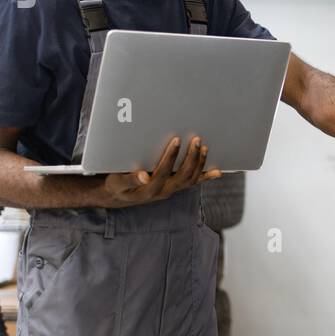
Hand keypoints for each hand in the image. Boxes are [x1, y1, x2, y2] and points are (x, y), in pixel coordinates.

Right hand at [101, 136, 219, 206]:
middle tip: (196, 139)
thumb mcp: (117, 183)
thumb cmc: (118, 185)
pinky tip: (217, 171)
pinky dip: (206, 177)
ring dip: (199, 163)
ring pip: (190, 179)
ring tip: (204, 147)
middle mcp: (163, 192)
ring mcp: (171, 190)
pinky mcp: (175, 187)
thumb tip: (143, 176)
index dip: (170, 157)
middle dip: (191, 157)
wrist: (121, 196)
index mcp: (149, 190)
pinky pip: (193, 183)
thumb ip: (129, 179)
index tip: (176, 140)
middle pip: (182, 177)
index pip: (163, 172)